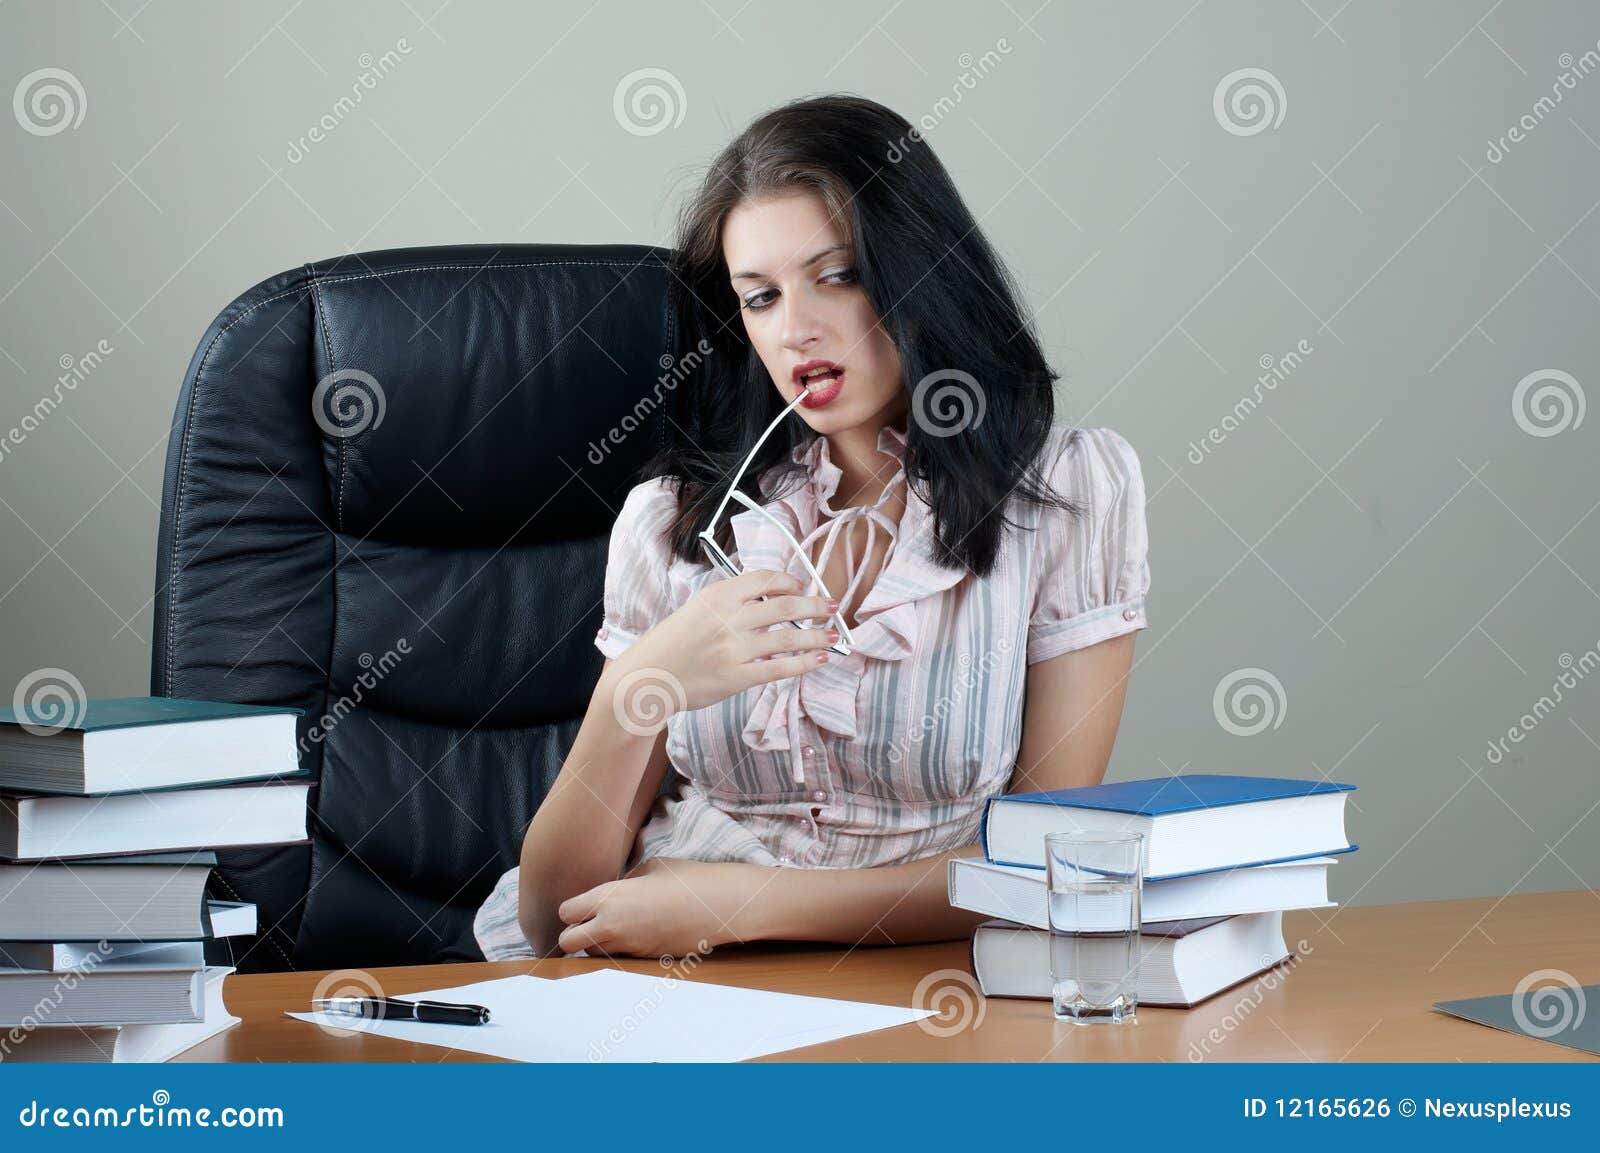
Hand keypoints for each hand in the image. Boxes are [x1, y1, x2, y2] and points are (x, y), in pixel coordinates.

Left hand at [554, 857, 771, 957]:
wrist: (719, 906)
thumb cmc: (688, 880)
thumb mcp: (651, 868)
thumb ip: (625, 883)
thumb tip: (616, 891)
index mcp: (609, 898)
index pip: (566, 912)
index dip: (574, 909)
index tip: (586, 904)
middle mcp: (611, 926)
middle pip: (569, 941)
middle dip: (575, 933)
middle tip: (592, 922)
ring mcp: (628, 947)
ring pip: (592, 954)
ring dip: (596, 944)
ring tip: (617, 927)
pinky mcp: (644, 960)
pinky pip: (618, 958)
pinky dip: (619, 950)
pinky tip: (639, 934)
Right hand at [608, 569, 838, 723]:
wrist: (646, 678)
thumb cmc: (670, 644)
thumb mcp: (695, 609)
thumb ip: (728, 602)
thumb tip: (769, 599)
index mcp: (717, 596)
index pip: (764, 579)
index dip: (789, 581)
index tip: (802, 586)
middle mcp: (728, 618)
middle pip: (784, 605)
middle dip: (814, 604)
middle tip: (831, 607)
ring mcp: (734, 649)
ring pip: (788, 636)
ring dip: (817, 635)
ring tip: (834, 635)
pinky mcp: (737, 677)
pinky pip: (780, 668)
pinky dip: (804, 663)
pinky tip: (819, 660)